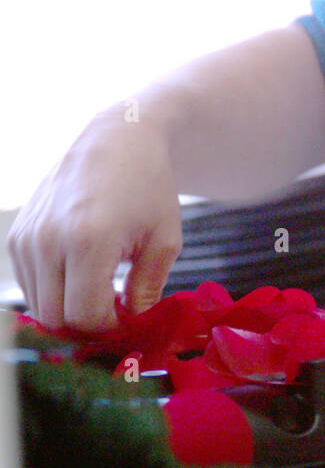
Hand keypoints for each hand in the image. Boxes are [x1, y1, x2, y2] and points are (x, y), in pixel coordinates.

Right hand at [8, 108, 182, 331]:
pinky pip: (28, 284)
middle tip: (113, 312)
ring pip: (38, 306)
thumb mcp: (165, 240)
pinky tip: (79, 273)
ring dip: (68, 309)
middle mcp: (48, 240)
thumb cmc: (149, 187)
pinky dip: (52, 290)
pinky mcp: (16, 235)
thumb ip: (148, 289)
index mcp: (88, 240)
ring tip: (99, 289)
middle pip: (56, 318)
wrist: (117, 140)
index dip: (109, 328)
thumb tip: (132, 324)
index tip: (128, 319)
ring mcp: (27, 237)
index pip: (85, 316)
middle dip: (86, 325)